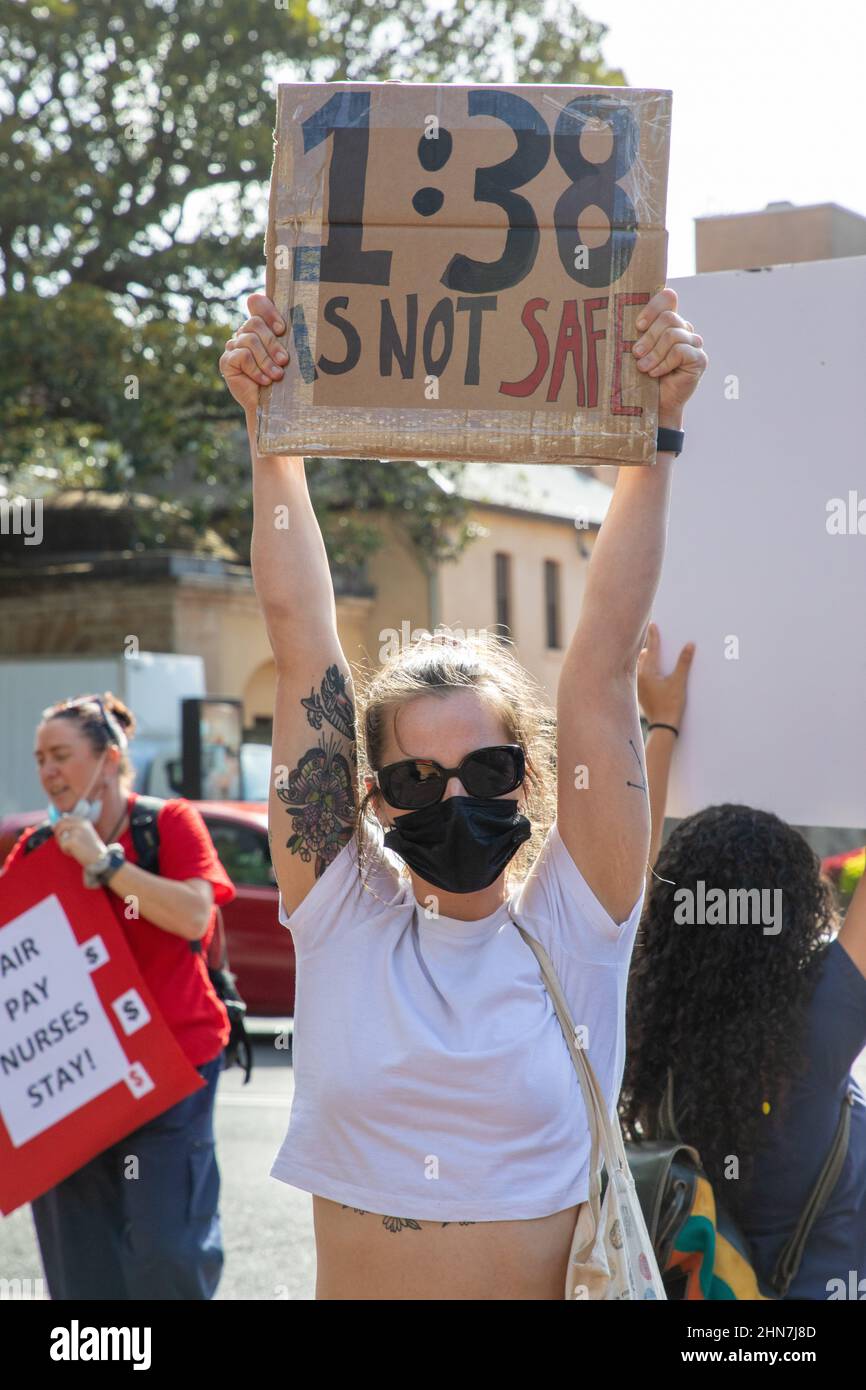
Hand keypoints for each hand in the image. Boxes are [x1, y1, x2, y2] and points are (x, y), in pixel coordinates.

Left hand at [52, 817, 105, 868]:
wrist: (98, 859)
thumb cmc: (91, 849)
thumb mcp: (84, 835)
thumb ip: (72, 829)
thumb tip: (54, 825)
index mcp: (84, 821)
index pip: (66, 818)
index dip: (59, 824)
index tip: (56, 830)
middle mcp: (80, 824)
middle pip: (60, 824)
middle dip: (58, 833)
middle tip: (62, 842)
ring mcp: (76, 831)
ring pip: (60, 835)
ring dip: (63, 843)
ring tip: (73, 849)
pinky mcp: (72, 840)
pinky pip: (62, 845)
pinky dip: (66, 851)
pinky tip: (75, 853)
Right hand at [219, 293, 287, 413]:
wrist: (272, 408)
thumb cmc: (285, 380)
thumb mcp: (289, 356)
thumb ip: (290, 338)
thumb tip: (306, 320)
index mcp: (260, 327)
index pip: (257, 303)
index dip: (268, 311)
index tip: (282, 329)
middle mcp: (244, 333)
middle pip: (254, 323)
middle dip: (272, 343)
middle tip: (284, 360)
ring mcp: (233, 347)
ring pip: (249, 340)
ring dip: (266, 360)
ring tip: (277, 375)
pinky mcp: (227, 362)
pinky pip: (242, 356)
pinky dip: (256, 370)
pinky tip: (264, 381)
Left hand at [632, 287, 707, 421]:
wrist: (653, 405)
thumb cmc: (640, 377)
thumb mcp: (635, 351)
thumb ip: (635, 333)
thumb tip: (616, 316)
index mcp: (668, 322)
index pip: (667, 298)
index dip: (653, 308)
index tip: (638, 326)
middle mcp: (684, 329)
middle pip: (668, 318)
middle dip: (649, 337)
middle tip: (636, 354)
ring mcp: (694, 343)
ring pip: (673, 335)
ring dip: (654, 353)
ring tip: (643, 368)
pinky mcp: (699, 359)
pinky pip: (680, 351)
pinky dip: (664, 363)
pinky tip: (655, 374)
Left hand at [637, 622, 694, 726]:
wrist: (663, 725)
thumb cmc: (670, 705)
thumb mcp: (679, 682)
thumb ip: (684, 662)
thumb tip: (689, 645)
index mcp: (648, 672)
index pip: (651, 649)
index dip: (654, 636)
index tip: (653, 625)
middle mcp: (640, 676)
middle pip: (644, 656)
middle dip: (650, 646)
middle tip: (655, 635)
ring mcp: (639, 685)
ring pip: (642, 665)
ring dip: (648, 657)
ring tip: (655, 651)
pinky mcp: (642, 691)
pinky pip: (643, 673)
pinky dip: (648, 667)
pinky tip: (655, 669)